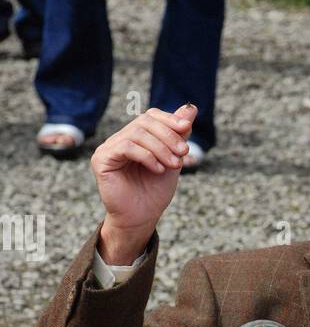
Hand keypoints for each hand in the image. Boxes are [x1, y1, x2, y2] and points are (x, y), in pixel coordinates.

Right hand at [93, 104, 196, 263]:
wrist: (142, 217)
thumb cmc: (155, 191)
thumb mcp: (173, 158)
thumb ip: (179, 135)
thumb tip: (191, 108)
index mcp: (135, 136)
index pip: (151, 116)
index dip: (169, 119)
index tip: (187, 129)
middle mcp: (120, 138)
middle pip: (144, 122)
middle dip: (168, 136)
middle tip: (184, 152)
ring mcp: (108, 148)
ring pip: (137, 134)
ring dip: (161, 148)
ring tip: (175, 165)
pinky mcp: (101, 160)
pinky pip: (126, 148)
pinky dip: (146, 156)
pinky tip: (158, 169)